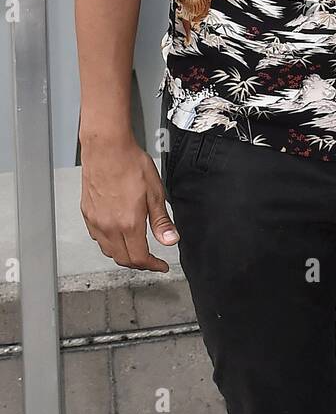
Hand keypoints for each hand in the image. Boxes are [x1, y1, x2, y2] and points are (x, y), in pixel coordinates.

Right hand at [80, 133, 179, 272]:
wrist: (107, 148)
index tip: (161, 265)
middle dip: (139, 263)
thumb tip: (171, 240)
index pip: (139, 258)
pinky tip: (117, 233)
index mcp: (128, 223)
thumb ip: (161, 220)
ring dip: (123, 254)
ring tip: (136, 248)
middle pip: (123, 259)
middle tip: (151, 259)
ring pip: (108, 251)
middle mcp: (109, 226)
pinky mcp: (87, 214)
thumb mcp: (155, 192)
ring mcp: (95, 221)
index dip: (153, 266)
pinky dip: (109, 243)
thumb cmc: (130, 164)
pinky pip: (97, 237)